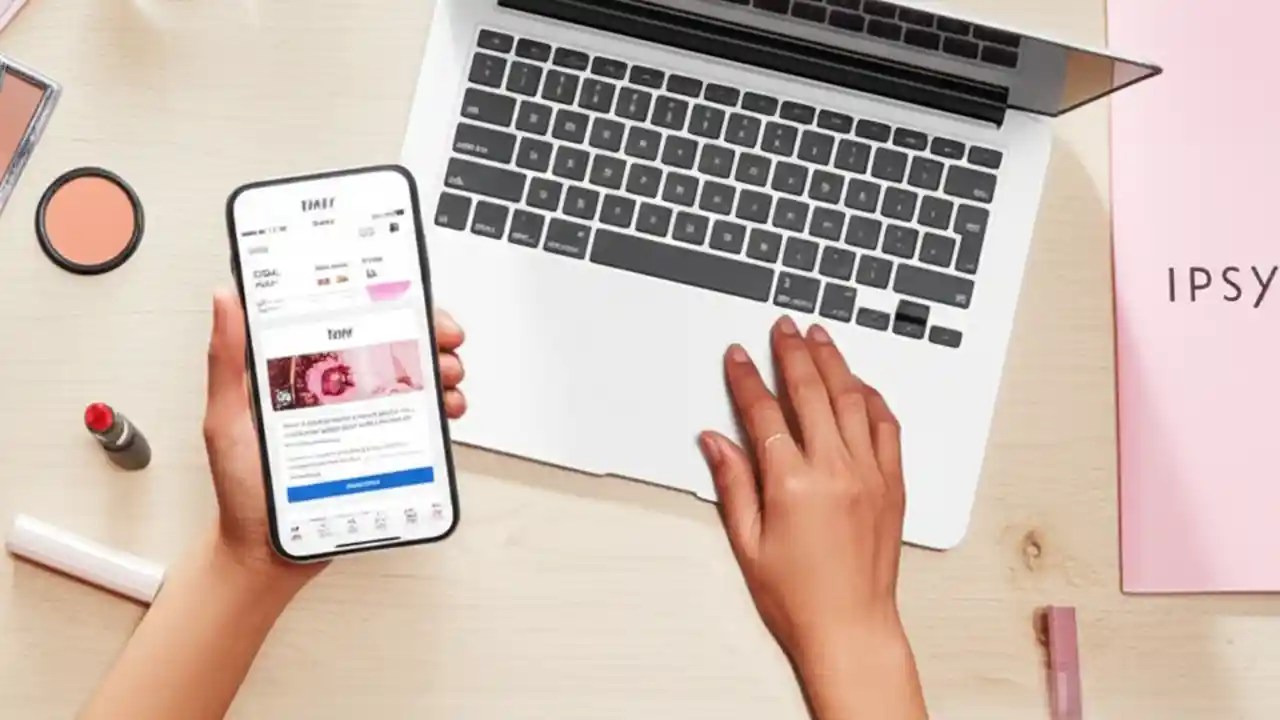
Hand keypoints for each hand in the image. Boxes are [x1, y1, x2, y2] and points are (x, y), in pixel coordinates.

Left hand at [202, 290, 467, 580]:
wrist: (268, 554)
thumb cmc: (241, 490)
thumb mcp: (225, 419)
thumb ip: (226, 361)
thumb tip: (226, 300)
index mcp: (305, 373)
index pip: (350, 323)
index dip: (387, 303)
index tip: (411, 299)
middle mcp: (340, 392)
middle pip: (395, 346)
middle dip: (430, 334)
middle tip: (443, 340)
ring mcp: (366, 422)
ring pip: (418, 382)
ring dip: (444, 371)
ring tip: (448, 378)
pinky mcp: (386, 452)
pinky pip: (423, 426)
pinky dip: (443, 412)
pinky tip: (446, 412)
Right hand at [699, 316, 924, 718]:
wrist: (851, 629)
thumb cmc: (797, 597)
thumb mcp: (748, 542)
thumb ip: (733, 483)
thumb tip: (716, 439)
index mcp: (792, 483)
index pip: (764, 412)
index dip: (746, 378)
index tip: (737, 355)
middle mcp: (835, 470)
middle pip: (811, 392)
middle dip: (793, 353)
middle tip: (782, 327)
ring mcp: (870, 474)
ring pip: (851, 399)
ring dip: (834, 362)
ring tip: (819, 336)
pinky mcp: (893, 484)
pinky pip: (885, 426)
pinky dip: (871, 398)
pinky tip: (859, 383)